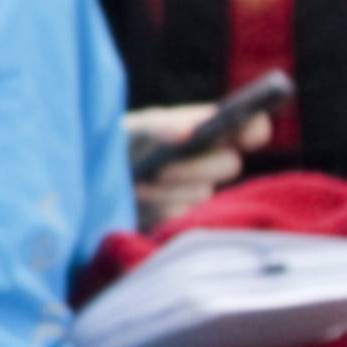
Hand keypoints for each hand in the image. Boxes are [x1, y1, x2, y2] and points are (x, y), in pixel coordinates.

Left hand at [119, 103, 248, 224]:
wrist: (92, 182)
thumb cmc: (115, 145)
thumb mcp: (133, 130)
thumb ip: (160, 126)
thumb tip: (190, 133)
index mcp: (206, 128)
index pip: (248, 128)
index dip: (254, 128)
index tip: (249, 132)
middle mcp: (208, 160)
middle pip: (230, 164)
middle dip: (197, 167)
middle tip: (163, 169)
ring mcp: (198, 191)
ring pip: (202, 193)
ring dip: (168, 189)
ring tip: (137, 185)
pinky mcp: (183, 220)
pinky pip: (183, 216)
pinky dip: (157, 209)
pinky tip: (136, 202)